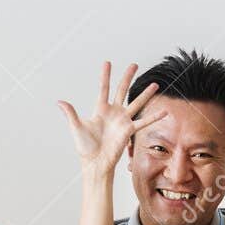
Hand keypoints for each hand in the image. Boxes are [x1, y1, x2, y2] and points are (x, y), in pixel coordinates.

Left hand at [58, 61, 165, 176]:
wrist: (95, 162)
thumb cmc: (85, 147)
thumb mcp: (76, 127)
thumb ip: (71, 113)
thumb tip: (59, 101)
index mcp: (100, 109)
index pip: (104, 88)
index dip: (105, 75)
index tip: (108, 63)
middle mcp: (114, 112)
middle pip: (122, 90)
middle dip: (128, 77)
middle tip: (134, 65)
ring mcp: (123, 120)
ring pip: (137, 103)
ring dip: (146, 94)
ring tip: (156, 84)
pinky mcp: (129, 130)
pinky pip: (144, 122)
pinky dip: (154, 117)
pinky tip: (164, 112)